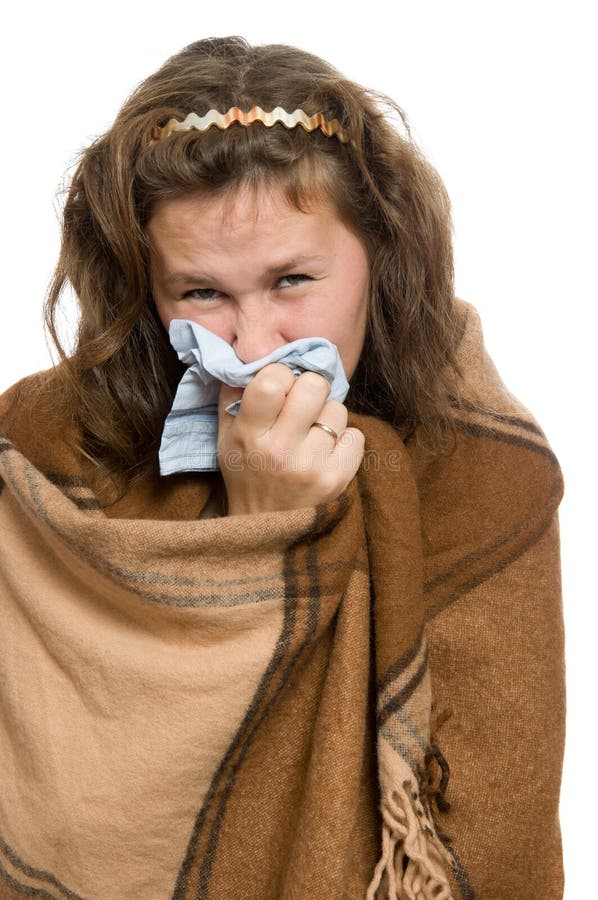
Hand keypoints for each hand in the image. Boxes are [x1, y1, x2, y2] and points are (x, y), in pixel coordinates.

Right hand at [217, 363, 364, 514]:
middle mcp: (279, 450)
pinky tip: (327, 452)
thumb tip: (251, 357)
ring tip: (312, 435)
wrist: (265, 532)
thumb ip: (234, 396)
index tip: (280, 388)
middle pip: (314, 385)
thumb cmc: (247, 476)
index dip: (281, 374)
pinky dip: (345, 440)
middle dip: (310, 389)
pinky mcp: (336, 481)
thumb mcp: (226, 439)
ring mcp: (310, 466)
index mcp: (248, 435)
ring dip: (327, 417)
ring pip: (337, 409)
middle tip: (303, 406)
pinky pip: (356, 436)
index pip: (273, 379)